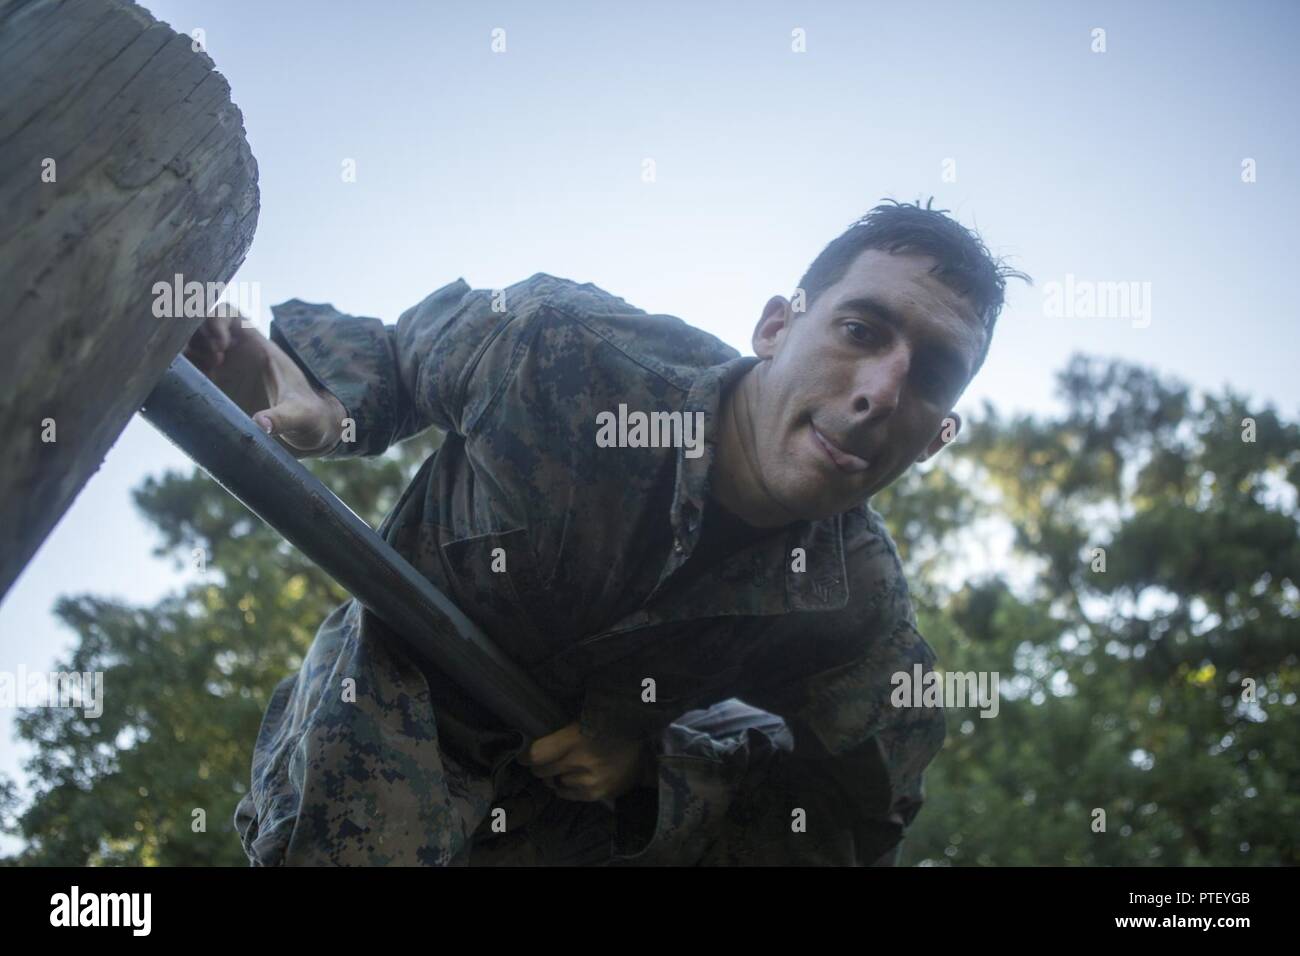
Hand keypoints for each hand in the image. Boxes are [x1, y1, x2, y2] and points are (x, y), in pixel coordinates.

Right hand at [184, 306, 346, 457]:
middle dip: (197, 336)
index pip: (228, 314)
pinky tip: (194, 386)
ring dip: (188, 353)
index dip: (216, 319)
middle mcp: (234, 351)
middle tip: (214, 362)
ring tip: (209, 374)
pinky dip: (180, 371)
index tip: (221, 345)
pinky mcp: (211, 386)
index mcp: (256, 345)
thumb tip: (260, 425)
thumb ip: (282, 418)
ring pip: (188, 345)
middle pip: (200, 325)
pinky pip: (186, 369)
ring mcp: (219, 367)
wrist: (304, 429)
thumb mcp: (299, 416)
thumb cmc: (307, 415)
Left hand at [519, 722, 655, 802]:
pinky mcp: (597, 793)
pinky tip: (578, 778)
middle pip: (542, 771)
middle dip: (541, 767)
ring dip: (558, 777)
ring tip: (570, 767)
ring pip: (555, 784)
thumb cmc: (608, 726)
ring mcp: (587, 780)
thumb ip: (559, 737)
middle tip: (546, 761)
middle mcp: (578, 762)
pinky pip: (569, 795)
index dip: (524, 756)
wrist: (642, 742)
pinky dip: (569, 787)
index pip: (536, 754)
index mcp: (573, 738)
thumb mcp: (581, 722)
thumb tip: (532, 749)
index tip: (521, 756)